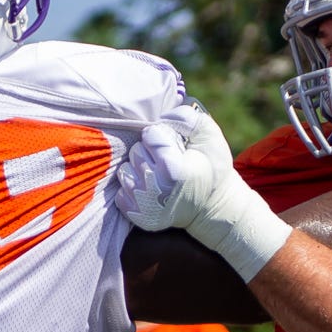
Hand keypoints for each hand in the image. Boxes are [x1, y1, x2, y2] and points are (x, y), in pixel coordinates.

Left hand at [114, 119, 292, 280]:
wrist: (211, 207)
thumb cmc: (211, 169)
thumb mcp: (211, 137)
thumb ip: (189, 118)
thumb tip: (164, 115)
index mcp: (172, 169)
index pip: (150, 134)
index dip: (163, 136)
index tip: (176, 148)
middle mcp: (153, 189)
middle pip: (135, 151)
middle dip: (150, 152)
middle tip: (169, 161)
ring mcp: (142, 206)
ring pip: (125, 170)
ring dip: (139, 169)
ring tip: (159, 175)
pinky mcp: (135, 216)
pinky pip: (120, 191)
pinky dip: (134, 187)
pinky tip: (152, 189)